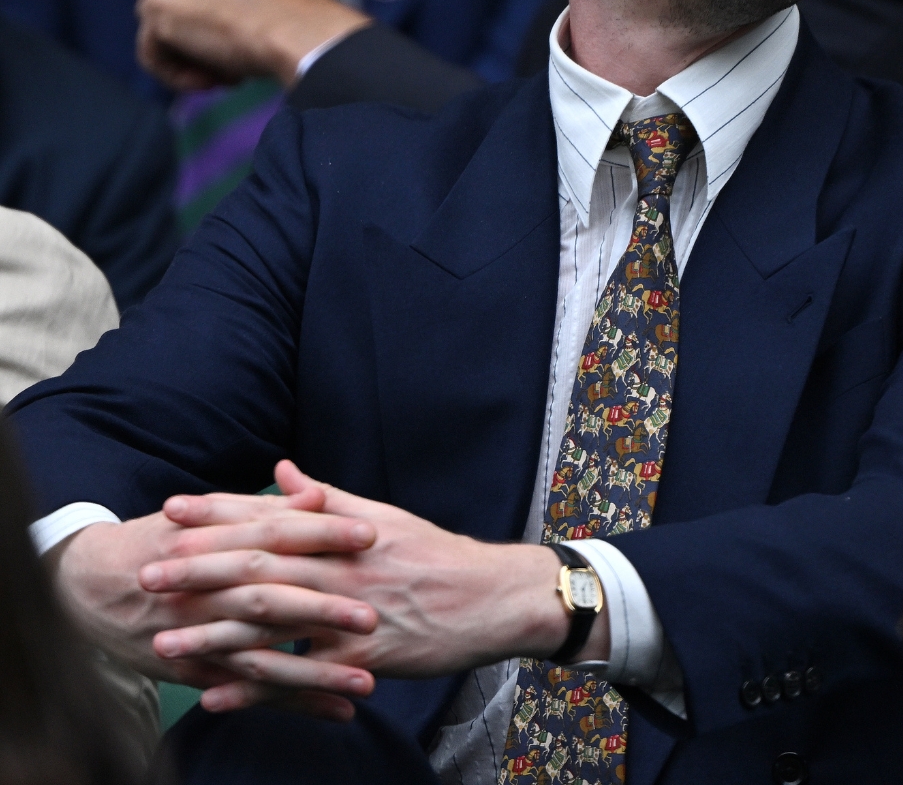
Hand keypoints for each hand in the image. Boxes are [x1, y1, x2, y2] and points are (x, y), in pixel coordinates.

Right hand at [54, 487, 378, 720]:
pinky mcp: (198, 670)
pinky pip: (250, 692)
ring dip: (315, 674)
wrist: (90, 584)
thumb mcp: (211, 515)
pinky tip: (336, 712)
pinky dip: (292, 703)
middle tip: (373, 618)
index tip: (371, 534)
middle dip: (323, 611)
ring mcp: (202, 636)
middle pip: (271, 598)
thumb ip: (268, 508)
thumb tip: (318, 494)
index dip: (322, 533)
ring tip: (365, 684)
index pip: (277, 533)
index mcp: (219, 542)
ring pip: (263, 658)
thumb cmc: (167, 539)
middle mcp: (210, 590)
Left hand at [92, 0, 370, 89]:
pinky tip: (212, 81)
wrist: (300, 32)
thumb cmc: (301, 21)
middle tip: (232, 69)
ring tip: (229, 75)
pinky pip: (153, 56)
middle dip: (188, 44)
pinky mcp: (158, 9)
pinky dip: (178, 75)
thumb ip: (227, 1)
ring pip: (157, 35)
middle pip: (161, 6)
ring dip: (189, 62)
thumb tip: (213, 39)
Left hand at [146, 461, 607, 714]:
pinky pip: (303, 675)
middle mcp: (342, 568)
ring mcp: (351, 614)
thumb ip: (328, 497)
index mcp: (344, 530)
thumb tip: (282, 470)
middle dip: (200, 568)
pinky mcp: (363, 658)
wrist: (492, 597)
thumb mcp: (384, 517)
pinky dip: (259, 686)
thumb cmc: (437, 554)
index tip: (173, 509)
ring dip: (214, 632)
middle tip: (147, 571)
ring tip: (164, 639)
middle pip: (261, 566)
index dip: (220, 512)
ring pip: (273, 622)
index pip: (272, 515)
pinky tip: (219, 695)